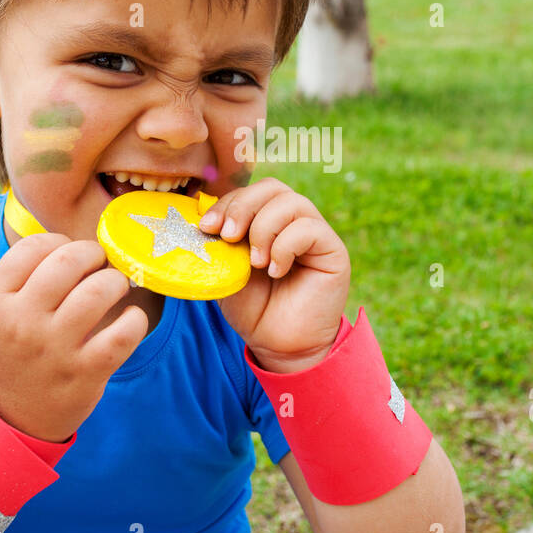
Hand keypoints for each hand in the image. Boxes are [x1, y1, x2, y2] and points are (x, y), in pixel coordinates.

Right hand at [0, 234, 149, 441]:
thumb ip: (20, 279)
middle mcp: (22, 324)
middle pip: (68, 261)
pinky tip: (132, 320)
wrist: (12, 419)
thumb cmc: (12, 354)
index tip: (68, 253)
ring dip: (115, 281)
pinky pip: (125, 333)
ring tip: (115, 287)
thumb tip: (70, 241)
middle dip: (92, 254)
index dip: (58, 241)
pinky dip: (136, 320)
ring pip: (99, 290)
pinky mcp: (86, 373)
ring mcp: (55, 349)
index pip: (32, 247)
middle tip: (99, 264)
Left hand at [199, 178, 350, 372]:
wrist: (279, 346)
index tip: (207, 227)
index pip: (251, 192)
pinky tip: (276, 271)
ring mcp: (315, 234)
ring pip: (291, 202)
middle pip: (272, 187)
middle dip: (243, 207)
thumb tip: (200, 220)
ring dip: (264, 229)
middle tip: (228, 237)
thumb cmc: (254, 309)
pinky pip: (309, 229)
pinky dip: (285, 247)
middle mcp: (294, 222)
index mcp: (268, 221)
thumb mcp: (227, 271)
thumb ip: (220, 243)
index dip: (228, 202)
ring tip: (254, 263)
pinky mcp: (333, 250)